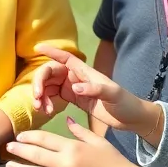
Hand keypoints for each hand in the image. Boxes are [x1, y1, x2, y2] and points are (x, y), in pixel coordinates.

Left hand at [5, 118, 133, 166]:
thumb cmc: (114, 161)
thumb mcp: (98, 141)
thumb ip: (80, 131)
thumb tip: (67, 120)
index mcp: (73, 147)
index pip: (44, 139)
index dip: (29, 137)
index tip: (19, 136)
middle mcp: (66, 163)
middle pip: (36, 155)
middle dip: (19, 151)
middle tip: (8, 147)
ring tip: (9, 166)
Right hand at [31, 43, 149, 131]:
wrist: (130, 118)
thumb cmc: (124, 103)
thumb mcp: (113, 95)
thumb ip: (95, 89)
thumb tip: (74, 88)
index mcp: (84, 72)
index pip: (65, 58)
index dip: (51, 52)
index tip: (37, 48)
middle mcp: (75, 77)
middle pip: (50, 73)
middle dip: (39, 83)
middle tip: (37, 98)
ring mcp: (72, 88)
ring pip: (48, 87)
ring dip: (41, 96)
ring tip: (41, 109)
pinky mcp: (72, 99)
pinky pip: (53, 97)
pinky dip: (46, 103)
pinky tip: (47, 112)